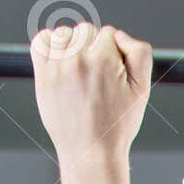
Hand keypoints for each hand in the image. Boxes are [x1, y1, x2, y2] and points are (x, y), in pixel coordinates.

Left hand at [31, 23, 151, 163]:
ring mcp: (58, 66)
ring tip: (80, 73)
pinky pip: (42, 41)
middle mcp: (79, 59)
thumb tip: (119, 35)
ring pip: (65, 34)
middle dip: (94, 48)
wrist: (92, 153)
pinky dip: (50, 45)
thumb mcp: (142, 91)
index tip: (113, 76)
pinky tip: (60, 61)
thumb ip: (140, 54)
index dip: (114, 53)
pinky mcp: (43, 74)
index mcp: (104, 60)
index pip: (109, 34)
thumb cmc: (117, 126)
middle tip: (97, 78)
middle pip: (86, 30)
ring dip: (73, 47)